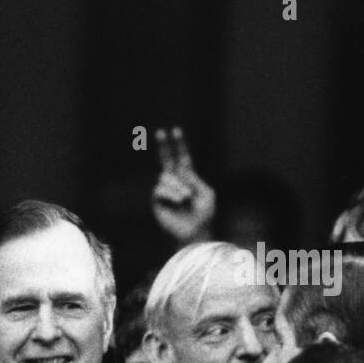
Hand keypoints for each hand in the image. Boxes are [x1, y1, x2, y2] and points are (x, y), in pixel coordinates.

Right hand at [151, 126, 215, 245]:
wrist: (195, 232)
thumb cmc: (204, 215)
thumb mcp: (206, 193)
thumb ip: (194, 179)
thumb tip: (178, 170)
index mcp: (188, 178)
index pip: (182, 158)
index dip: (179, 145)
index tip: (175, 130)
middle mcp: (175, 182)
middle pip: (166, 160)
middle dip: (164, 145)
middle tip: (160, 131)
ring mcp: (165, 191)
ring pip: (166, 177)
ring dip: (178, 186)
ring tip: (186, 198)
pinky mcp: (157, 202)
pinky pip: (160, 189)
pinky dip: (171, 193)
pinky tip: (179, 201)